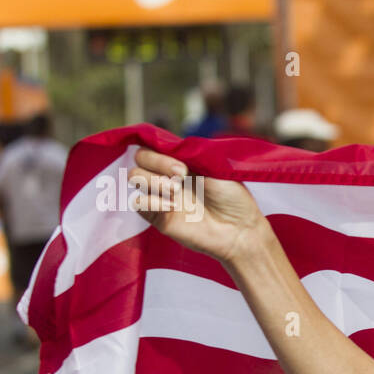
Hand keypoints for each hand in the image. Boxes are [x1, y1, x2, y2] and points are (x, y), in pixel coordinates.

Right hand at [128, 148, 268, 264]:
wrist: (239, 229)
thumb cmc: (232, 198)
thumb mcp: (214, 167)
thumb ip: (188, 154)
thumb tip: (166, 144)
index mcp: (181, 162)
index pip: (153, 146)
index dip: (160, 152)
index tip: (183, 167)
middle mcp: (168, 176)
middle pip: (140, 158)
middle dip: (156, 163)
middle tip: (180, 176)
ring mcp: (161, 196)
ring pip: (134, 177)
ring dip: (153, 181)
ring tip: (176, 192)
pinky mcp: (158, 217)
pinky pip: (137, 202)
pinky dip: (150, 201)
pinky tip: (171, 206)